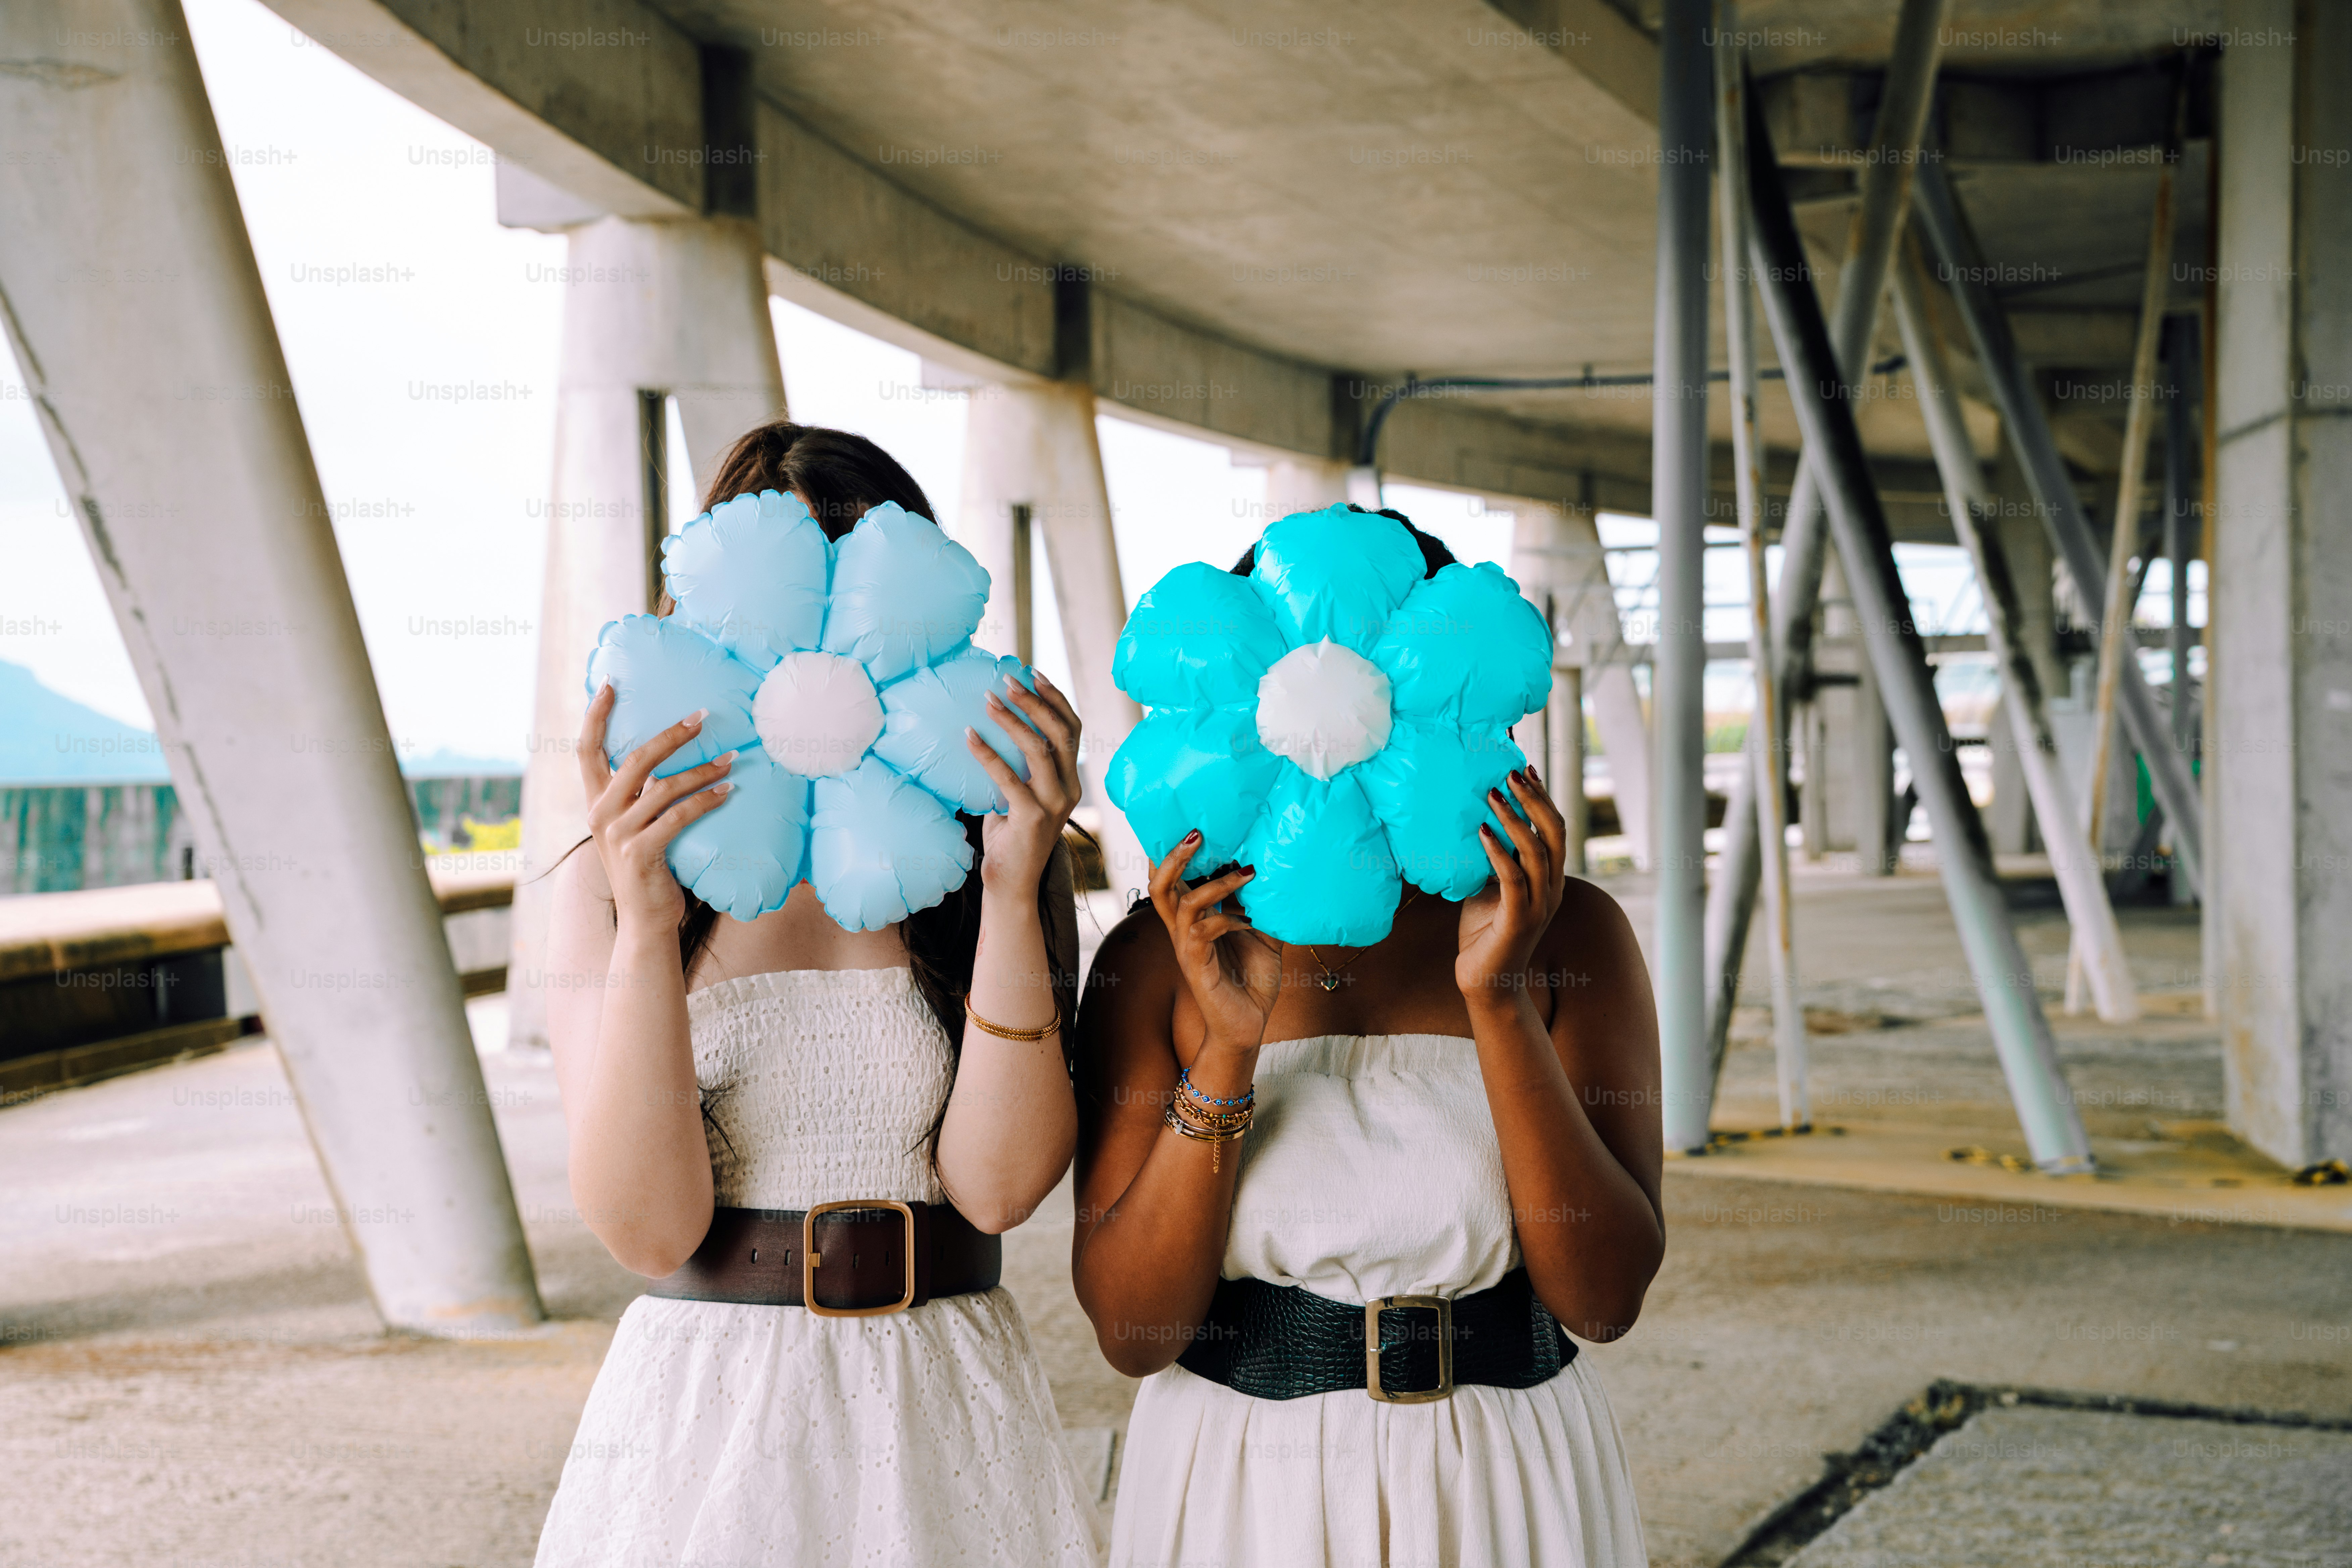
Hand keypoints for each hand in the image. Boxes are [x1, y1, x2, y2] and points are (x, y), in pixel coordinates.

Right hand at [577, 683, 735, 932]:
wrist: (645, 920)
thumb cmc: (648, 867)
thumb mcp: (634, 826)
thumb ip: (641, 796)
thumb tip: (669, 759)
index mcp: (595, 802)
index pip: (586, 750)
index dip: (596, 715)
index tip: (611, 683)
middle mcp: (600, 813)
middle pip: (634, 759)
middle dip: (671, 735)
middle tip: (702, 716)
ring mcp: (618, 834)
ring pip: (664, 788)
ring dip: (702, 770)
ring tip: (732, 758)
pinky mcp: (641, 852)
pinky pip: (679, 816)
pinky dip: (706, 800)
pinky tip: (727, 791)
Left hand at [964, 671, 1083, 894]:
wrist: (1010, 882)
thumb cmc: (1009, 835)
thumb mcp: (1019, 793)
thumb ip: (1018, 766)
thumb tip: (989, 723)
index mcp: (1071, 780)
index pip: (1073, 729)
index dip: (1056, 698)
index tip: (1033, 674)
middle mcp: (1070, 789)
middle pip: (1061, 733)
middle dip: (1035, 701)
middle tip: (1008, 681)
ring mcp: (1054, 805)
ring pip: (1040, 750)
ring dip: (1012, 720)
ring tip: (988, 701)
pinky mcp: (1032, 819)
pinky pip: (1009, 778)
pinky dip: (988, 753)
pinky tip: (969, 736)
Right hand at [1149, 832, 1282, 1053]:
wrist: (1249, 1026)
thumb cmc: (1251, 979)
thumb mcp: (1261, 934)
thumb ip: (1258, 905)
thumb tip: (1271, 870)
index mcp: (1193, 919)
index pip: (1172, 878)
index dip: (1174, 852)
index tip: (1194, 824)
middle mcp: (1183, 930)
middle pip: (1159, 885)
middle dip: (1173, 856)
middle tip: (1196, 832)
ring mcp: (1186, 947)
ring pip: (1181, 903)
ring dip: (1215, 883)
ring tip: (1245, 871)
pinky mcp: (1196, 966)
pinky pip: (1202, 931)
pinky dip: (1227, 919)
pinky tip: (1249, 921)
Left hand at [1457, 767, 1568, 1004]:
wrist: (1484, 981)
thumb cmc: (1484, 932)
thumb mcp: (1489, 887)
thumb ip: (1493, 861)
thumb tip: (1476, 825)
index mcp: (1550, 879)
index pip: (1554, 829)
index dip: (1543, 798)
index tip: (1525, 769)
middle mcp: (1552, 889)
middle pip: (1555, 833)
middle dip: (1535, 799)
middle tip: (1511, 772)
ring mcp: (1539, 905)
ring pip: (1537, 852)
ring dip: (1515, 819)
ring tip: (1493, 794)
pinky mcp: (1519, 920)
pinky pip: (1513, 878)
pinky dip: (1498, 851)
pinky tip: (1482, 831)